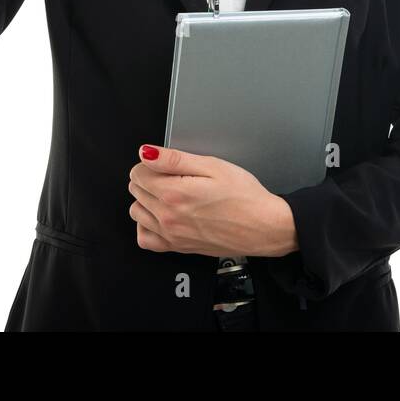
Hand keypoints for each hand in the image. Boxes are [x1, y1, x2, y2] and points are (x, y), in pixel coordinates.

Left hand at [128, 144, 297, 257]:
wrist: (263, 226)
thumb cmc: (245, 197)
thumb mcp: (213, 166)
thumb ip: (174, 159)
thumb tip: (146, 153)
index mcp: (175, 194)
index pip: (138, 173)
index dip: (151, 162)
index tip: (166, 163)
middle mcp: (168, 217)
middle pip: (136, 191)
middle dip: (149, 178)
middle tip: (174, 175)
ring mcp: (171, 235)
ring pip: (136, 212)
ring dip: (146, 200)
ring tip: (169, 193)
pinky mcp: (177, 247)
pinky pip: (144, 239)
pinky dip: (147, 226)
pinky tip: (161, 216)